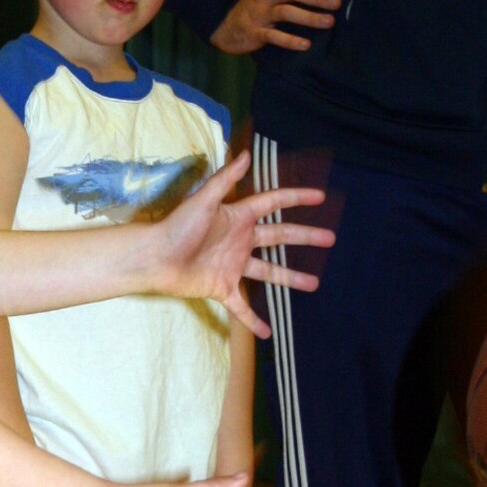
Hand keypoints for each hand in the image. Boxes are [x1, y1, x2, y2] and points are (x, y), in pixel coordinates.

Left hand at [155, 150, 333, 339]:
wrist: (155, 258)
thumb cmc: (176, 227)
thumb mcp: (204, 200)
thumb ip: (225, 180)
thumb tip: (245, 154)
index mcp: (238, 217)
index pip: (274, 204)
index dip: (296, 199)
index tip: (320, 197)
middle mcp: (240, 240)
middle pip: (280, 237)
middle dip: (305, 237)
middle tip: (330, 238)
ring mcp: (233, 266)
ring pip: (270, 272)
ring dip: (292, 278)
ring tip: (315, 284)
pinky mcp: (223, 288)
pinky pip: (242, 307)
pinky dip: (253, 320)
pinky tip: (268, 333)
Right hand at [210, 0, 340, 55]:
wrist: (220, 26)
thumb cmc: (250, 9)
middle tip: (337, 2)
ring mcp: (260, 15)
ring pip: (287, 12)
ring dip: (310, 17)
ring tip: (329, 21)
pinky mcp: (255, 33)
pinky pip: (275, 37)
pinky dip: (291, 40)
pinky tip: (306, 45)